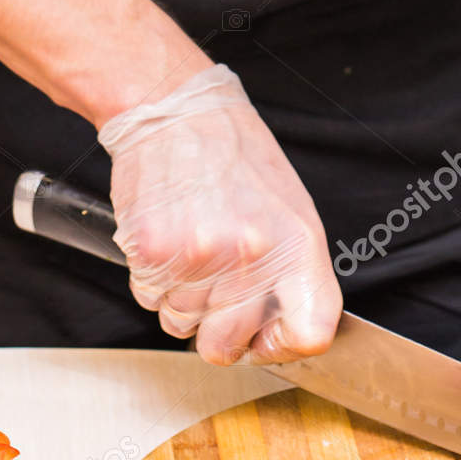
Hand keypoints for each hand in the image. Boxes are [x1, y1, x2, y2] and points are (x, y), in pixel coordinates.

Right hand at [99, 65, 342, 364]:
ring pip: (181, 327)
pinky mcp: (152, 252)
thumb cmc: (235, 159)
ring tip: (191, 251)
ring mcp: (198, 257)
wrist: (177, 112)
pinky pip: (150, 301)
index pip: (311, 333)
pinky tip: (168, 243)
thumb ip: (294, 276)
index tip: (267, 337)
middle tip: (215, 290)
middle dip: (217, 330)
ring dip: (182, 301)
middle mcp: (250, 255)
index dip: (284, 347)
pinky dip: (155, 282)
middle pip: (227, 347)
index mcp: (296, 245)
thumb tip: (283, 332)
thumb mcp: (291, 211)